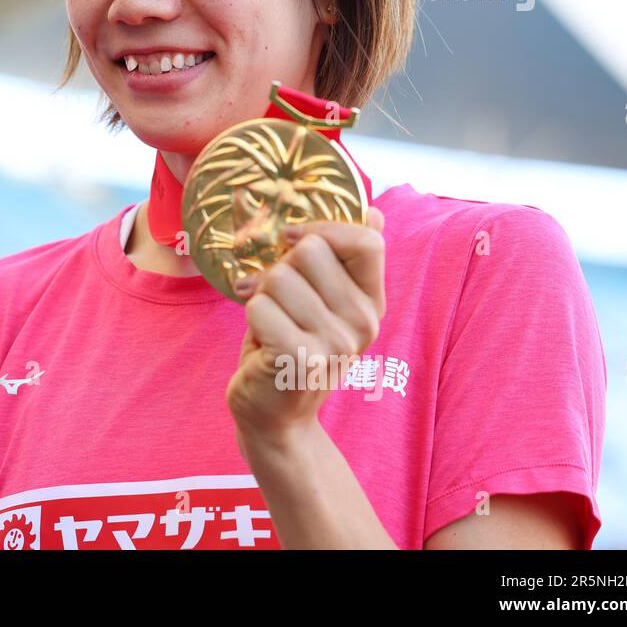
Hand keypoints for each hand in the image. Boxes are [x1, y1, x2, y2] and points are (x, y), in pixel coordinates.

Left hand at [225, 207, 385, 448]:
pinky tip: (262, 343)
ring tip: (271, 326)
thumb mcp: (323, 302)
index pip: (367, 240)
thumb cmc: (290, 345)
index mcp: (372, 302)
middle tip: (279, 303)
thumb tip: (376, 211)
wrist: (272, 414)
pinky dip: (250, 319)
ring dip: (261, 298)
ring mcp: (335, 344)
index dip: (323, 229)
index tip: (291, 240)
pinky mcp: (300, 360)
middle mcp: (363, 323)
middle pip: (309, 250)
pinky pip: (259, 307)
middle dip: (280, 269)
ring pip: (278, 277)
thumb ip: (344, 259)